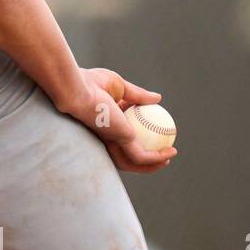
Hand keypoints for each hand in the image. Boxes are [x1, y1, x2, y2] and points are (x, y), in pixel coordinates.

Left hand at [57, 68, 177, 173]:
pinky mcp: (120, 141)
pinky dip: (157, 158)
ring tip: (168, 160)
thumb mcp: (119, 87)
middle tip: (161, 154)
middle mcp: (107, 138)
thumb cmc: (91, 83)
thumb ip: (137, 95)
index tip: (154, 135)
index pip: (120, 139)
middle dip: (141, 161)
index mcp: (104, 126)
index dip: (137, 139)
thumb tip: (158, 99)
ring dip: (151, 165)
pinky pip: (141, 156)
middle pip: (124, 156)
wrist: (78, 88)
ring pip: (133, 162)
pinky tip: (170, 153)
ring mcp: (113, 141)